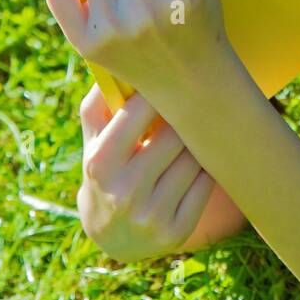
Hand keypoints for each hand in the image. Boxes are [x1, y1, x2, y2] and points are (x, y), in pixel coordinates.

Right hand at [77, 82, 215, 261]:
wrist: (110, 237)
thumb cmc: (105, 171)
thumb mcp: (92, 140)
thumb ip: (100, 102)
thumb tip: (117, 62)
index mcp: (100, 163)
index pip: (139, 111)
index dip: (160, 92)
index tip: (172, 82)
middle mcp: (124, 192)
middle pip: (174, 134)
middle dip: (183, 119)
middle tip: (192, 107)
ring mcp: (151, 215)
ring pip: (194, 158)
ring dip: (197, 143)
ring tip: (193, 136)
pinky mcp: (176, 232)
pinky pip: (207, 183)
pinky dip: (206, 169)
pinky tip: (199, 164)